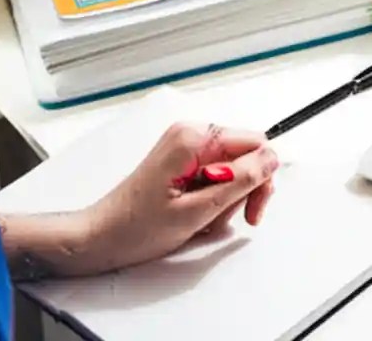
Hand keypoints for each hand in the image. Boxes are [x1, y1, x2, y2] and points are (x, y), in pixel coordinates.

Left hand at [77, 122, 279, 273]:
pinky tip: (198, 214)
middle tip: (235, 219)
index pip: (256, 143)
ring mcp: (185, 147)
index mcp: (194, 138)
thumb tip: (272, 159)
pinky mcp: (181, 161)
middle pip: (246, 154)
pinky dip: (214, 197)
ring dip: (228, 198)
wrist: (99, 238)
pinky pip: (216, 174)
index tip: (253, 209)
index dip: (262, 178)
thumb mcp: (198, 210)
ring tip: (205, 219)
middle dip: (246, 190)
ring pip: (234, 167)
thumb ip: (240, 181)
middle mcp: (191, 134)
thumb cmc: (137, 227)